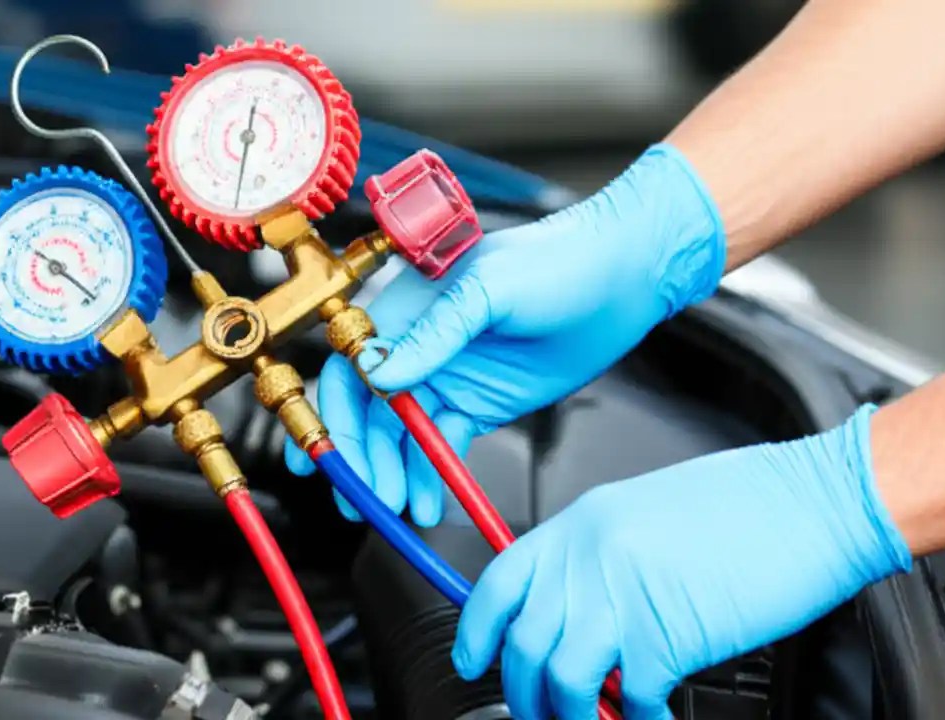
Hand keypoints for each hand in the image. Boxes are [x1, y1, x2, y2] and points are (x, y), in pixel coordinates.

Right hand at [285, 144, 726, 524]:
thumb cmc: (557, 262)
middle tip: (368, 501)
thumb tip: (381, 375)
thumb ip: (435, 334)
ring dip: (395, 474)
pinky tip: (429, 501)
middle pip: (368, 412)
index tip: (323, 458)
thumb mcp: (489, 289)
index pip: (350, 368)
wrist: (621, 276)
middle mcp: (417, 346)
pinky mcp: (477, 404)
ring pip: (402, 437)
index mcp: (404, 309)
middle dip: (362, 459)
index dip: (330, 414)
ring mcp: (446, 377)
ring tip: (401, 511)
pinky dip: (431, 475)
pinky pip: (442, 445)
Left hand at [452, 405, 911, 719]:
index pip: (499, 582)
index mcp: (582, 522)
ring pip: (561, 679)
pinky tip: (657, 716)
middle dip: (526, 693)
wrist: (816, 502)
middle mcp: (590, 556)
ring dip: (572, 715)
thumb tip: (578, 611)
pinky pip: (630, 700)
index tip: (475, 661)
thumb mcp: (648, 514)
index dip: (477, 632)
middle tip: (543, 711)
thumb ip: (602, 558)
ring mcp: (622, 596)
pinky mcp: (665, 636)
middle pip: (524, 643)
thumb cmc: (750, 505)